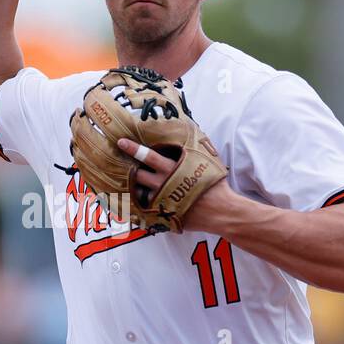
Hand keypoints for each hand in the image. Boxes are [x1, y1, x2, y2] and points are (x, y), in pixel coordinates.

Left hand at [115, 138, 241, 233]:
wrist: (221, 210)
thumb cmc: (216, 183)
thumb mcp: (208, 159)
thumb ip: (196, 146)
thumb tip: (190, 129)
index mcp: (172, 168)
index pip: (148, 156)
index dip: (133, 148)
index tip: (121, 142)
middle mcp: (163, 184)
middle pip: (138, 174)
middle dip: (131, 169)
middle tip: (124, 164)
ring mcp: (161, 201)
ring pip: (138, 192)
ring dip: (135, 186)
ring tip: (132, 182)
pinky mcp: (162, 215)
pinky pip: (145, 208)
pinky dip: (141, 203)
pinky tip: (139, 200)